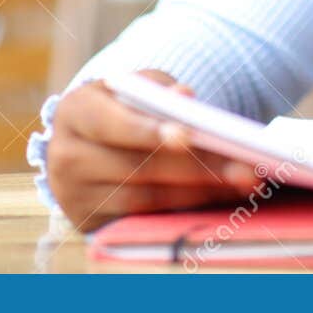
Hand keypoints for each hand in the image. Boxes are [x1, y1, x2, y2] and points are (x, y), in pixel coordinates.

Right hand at [46, 71, 262, 231]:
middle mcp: (66, 158)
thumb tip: (186, 97)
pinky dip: (187, 210)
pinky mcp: (91, 225)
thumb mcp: (131, 87)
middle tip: (246, 168)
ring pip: (148, 198)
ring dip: (201, 192)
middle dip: (197, 167)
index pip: (114, 124)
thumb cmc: (117, 107)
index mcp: (75, 112)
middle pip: (139, 168)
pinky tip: (220, 198)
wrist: (81, 144)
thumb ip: (159, 89)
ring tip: (244, 183)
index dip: (150, 131)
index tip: (189, 135)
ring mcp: (75, 197)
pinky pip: (146, 220)